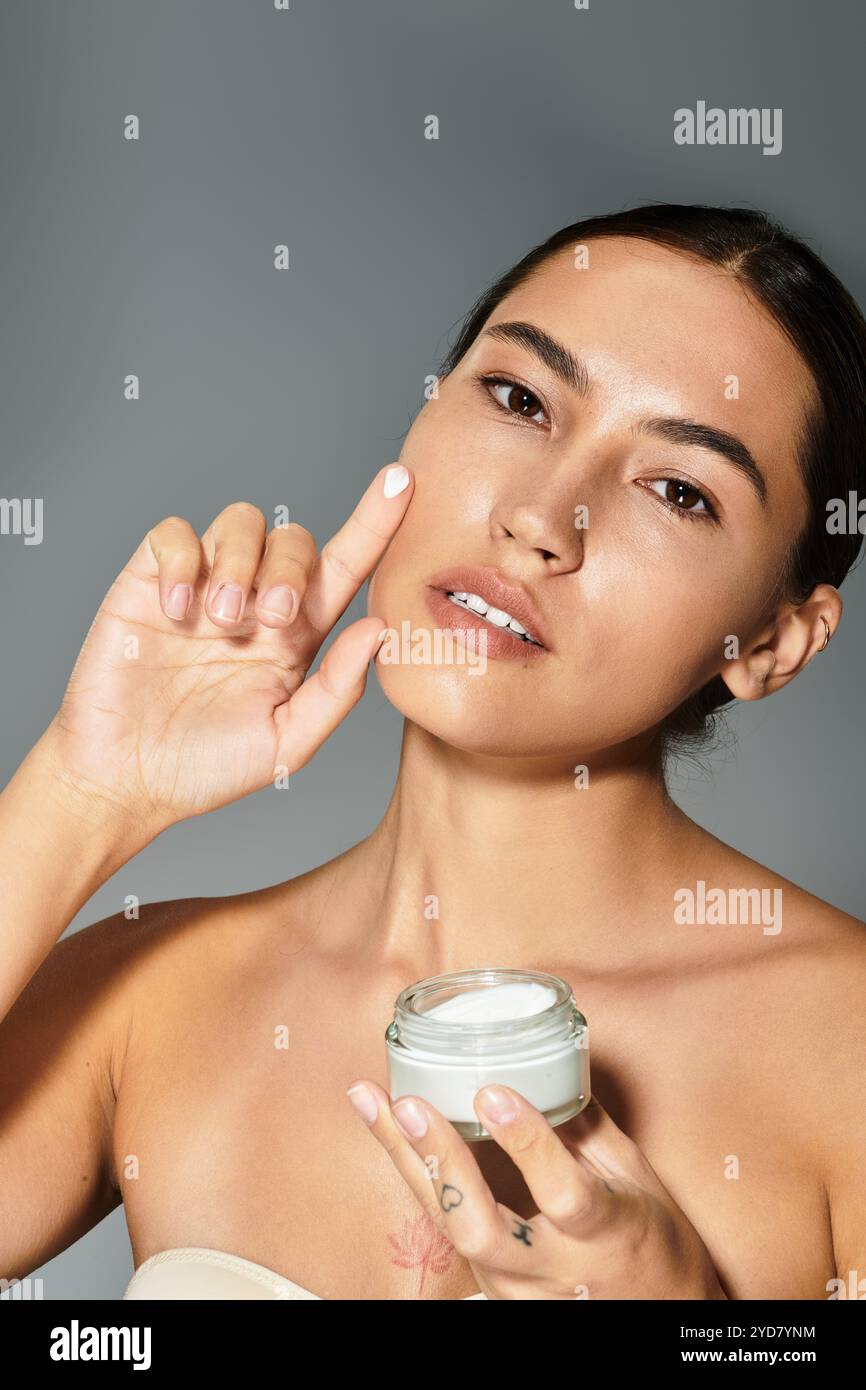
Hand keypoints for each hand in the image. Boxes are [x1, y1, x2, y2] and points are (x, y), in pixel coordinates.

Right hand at [42, 464, 412, 836]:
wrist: (124, 780)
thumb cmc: (206, 767)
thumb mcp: (286, 744)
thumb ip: (337, 690)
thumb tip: (379, 629)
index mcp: (297, 637)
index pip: (345, 568)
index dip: (374, 523)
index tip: (402, 481)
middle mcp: (256, 602)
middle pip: (295, 538)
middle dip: (290, 568)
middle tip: (272, 617)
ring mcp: (203, 588)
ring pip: (241, 521)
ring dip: (241, 562)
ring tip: (222, 620)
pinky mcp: (149, 582)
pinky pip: (174, 534)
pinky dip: (182, 561)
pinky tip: (175, 611)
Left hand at [345, 1080, 727, 1299]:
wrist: (658, 1314)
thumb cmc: (652, 1240)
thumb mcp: (637, 1178)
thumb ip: (587, 1126)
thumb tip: (542, 1061)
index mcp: (604, 1234)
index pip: (562, 1192)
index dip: (526, 1142)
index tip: (493, 1091)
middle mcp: (552, 1270)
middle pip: (480, 1228)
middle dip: (440, 1163)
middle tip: (408, 1104)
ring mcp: (515, 1287)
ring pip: (448, 1228)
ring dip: (405, 1160)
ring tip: (369, 1098)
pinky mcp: (491, 1287)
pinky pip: (444, 1226)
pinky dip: (415, 1173)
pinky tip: (387, 1128)